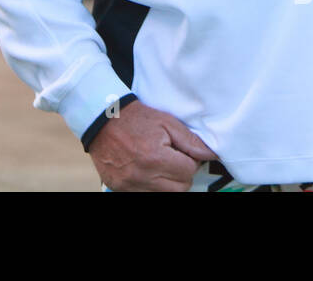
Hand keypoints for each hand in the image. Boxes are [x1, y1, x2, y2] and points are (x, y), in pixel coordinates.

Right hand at [88, 99, 216, 190]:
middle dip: (180, 174)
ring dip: (166, 182)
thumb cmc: (135, 118)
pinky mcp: (120, 189)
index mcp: (155, 157)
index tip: (178, 150)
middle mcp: (142, 175)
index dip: (187, 160)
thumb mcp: (165, 121)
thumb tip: (211, 155)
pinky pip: (146, 195)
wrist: (101, 119)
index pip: (189, 171)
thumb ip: (190, 140)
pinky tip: (145, 170)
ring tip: (157, 164)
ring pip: (165, 194)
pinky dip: (150, 186)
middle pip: (180, 188)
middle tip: (170, 158)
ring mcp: (130, 184)